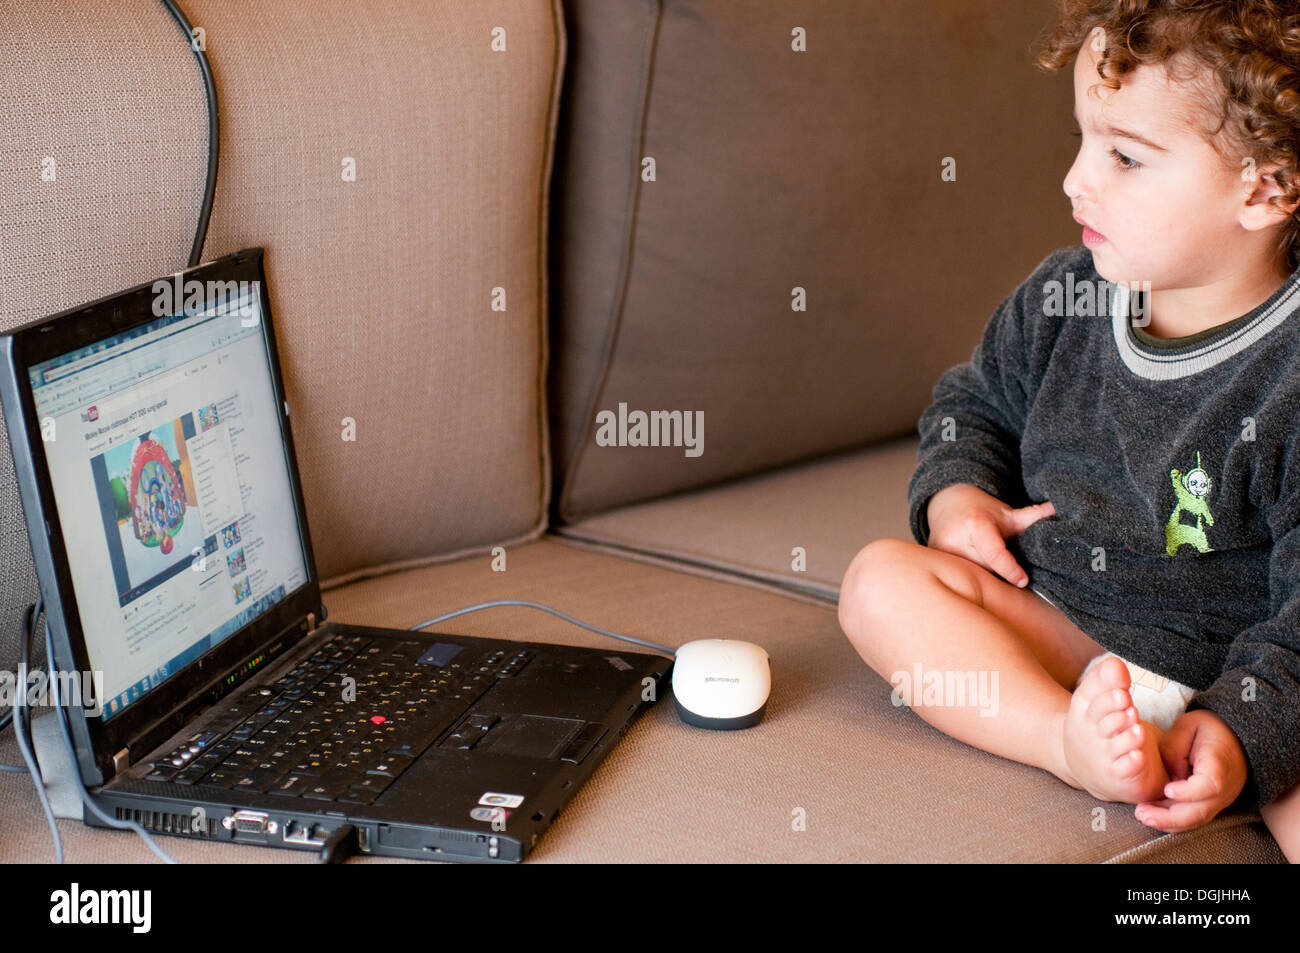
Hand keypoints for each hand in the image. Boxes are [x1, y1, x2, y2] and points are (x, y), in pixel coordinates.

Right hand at [925, 483, 1054, 587]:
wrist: (947, 505)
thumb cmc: (982, 512)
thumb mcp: (1007, 513)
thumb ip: (1033, 516)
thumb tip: (1059, 508)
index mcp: (976, 525)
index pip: (994, 553)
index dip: (1010, 569)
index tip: (1023, 580)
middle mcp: (953, 540)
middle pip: (984, 570)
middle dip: (999, 576)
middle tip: (1013, 579)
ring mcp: (940, 554)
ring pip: (970, 578)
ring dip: (984, 582)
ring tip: (994, 579)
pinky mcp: (933, 562)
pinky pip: (956, 578)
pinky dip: (969, 582)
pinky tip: (975, 580)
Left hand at [1136, 709, 1247, 832]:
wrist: (1236, 737)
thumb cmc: (1209, 729)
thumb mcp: (1188, 726)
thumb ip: (1174, 749)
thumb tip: (1168, 777)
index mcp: (1220, 765)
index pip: (1209, 786)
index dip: (1188, 792)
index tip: (1167, 789)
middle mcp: (1224, 789)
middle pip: (1201, 811)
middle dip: (1169, 817)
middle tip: (1142, 813)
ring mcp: (1220, 799)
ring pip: (1197, 819)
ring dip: (1169, 822)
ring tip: (1143, 816)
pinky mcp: (1212, 804)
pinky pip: (1195, 818)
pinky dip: (1175, 821)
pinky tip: (1154, 816)